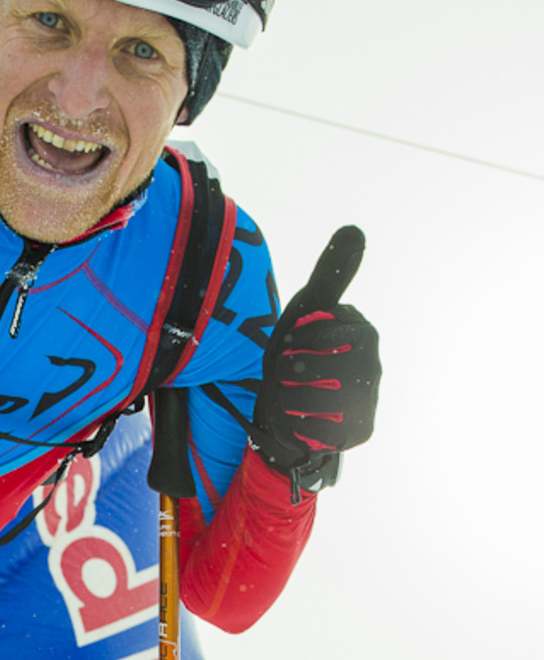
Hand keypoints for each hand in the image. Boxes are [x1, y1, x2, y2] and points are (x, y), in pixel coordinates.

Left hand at [249, 226, 380, 493]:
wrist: (293, 407)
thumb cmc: (301, 351)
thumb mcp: (309, 310)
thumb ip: (332, 273)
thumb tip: (355, 229)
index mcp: (362, 331)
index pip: (317, 335)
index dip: (293, 342)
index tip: (292, 343)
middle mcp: (372, 365)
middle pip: (315, 368)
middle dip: (288, 371)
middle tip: (286, 372)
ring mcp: (369, 399)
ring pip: (315, 399)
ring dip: (289, 398)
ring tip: (290, 395)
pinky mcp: (361, 430)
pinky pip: (320, 429)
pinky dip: (300, 424)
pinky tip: (301, 418)